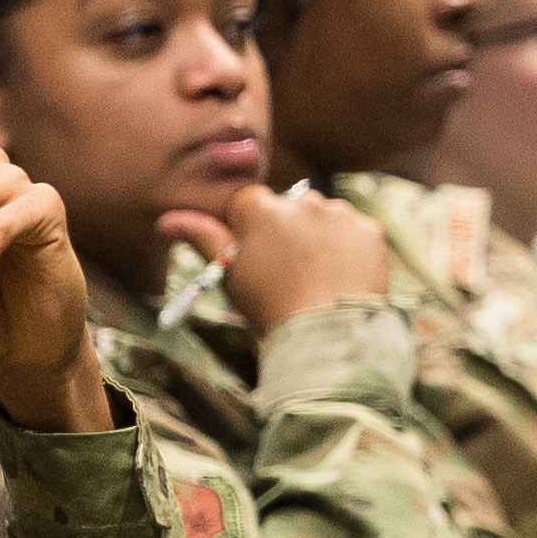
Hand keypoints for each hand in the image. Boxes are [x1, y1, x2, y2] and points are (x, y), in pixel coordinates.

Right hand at [162, 182, 397, 333]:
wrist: (327, 337)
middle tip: (290, 273)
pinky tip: (343, 278)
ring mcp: (339, 213)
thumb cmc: (270, 309)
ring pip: (325, 217)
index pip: (249, 204)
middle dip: (288, 232)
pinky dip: (352, 251)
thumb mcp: (230, 276)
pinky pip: (357, 232)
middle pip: (289, 208)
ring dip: (321, 238)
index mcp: (261, 209)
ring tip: (319, 279)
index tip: (258, 259)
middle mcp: (301, 201)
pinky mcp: (371, 230)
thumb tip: (166, 219)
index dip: (251, 232)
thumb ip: (202, 239)